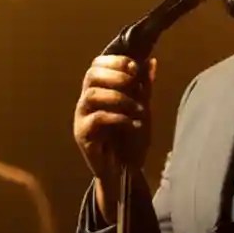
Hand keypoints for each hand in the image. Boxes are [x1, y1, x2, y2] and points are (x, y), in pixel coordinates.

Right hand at [73, 55, 154, 220]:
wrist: (124, 171)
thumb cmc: (131, 140)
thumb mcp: (142, 110)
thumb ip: (144, 87)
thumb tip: (151, 61)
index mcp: (99, 90)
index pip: (98, 65)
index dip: (115, 62)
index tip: (135, 67)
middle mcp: (87, 100)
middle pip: (91, 75)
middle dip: (115, 75)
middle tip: (133, 82)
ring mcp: (82, 117)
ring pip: (92, 95)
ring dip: (119, 97)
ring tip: (139, 109)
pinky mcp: (82, 134)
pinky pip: (96, 118)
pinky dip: (117, 117)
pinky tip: (132, 123)